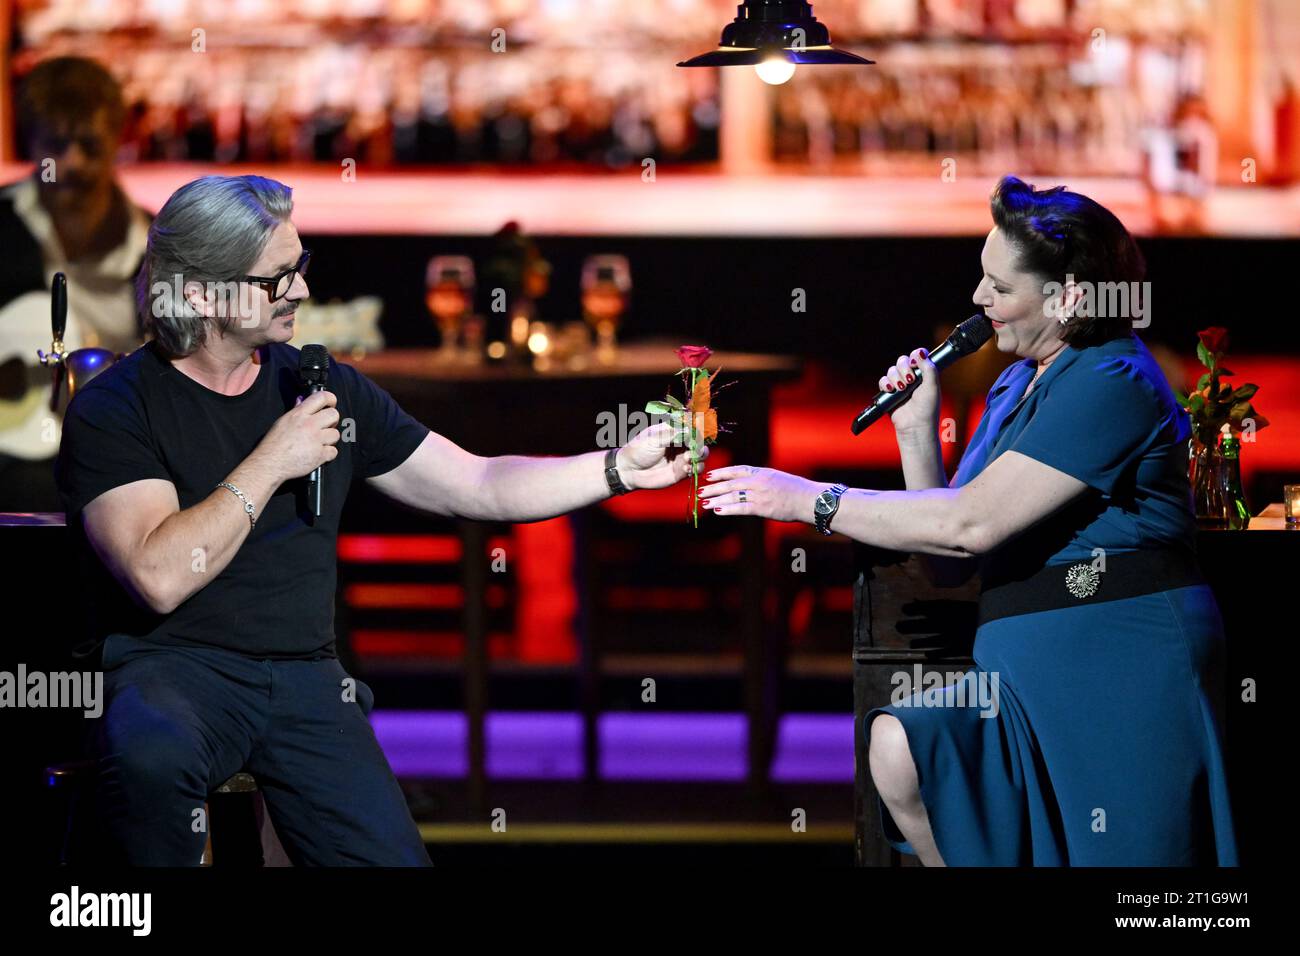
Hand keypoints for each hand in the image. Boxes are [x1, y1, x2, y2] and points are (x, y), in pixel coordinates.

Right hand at [256, 390, 340, 482]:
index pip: (322, 397)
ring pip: (336, 434)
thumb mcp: (282, 422)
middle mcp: (309, 425)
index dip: (330, 399)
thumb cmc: (273, 444)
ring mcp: (316, 440)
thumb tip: (301, 400)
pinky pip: (334, 451)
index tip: (331, 404)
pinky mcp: (320, 455)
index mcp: (299, 414)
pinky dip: (328, 454)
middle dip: (332, 421)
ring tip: (318, 443)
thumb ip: (296, 410)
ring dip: (329, 439)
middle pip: (334, 415)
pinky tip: (318, 454)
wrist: (269, 463)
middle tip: (325, 427)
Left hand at [616, 421, 710, 490]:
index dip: (696, 431)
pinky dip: (695, 468)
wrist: (628, 470)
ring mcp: (681, 458)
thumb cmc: (637, 450)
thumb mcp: (654, 438)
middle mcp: (680, 444)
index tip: (695, 435)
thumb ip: (672, 434)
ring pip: (701, 456)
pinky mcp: (681, 472)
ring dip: (699, 457)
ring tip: (688, 459)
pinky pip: (695, 469)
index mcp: (673, 431)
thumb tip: (689, 429)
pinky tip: (685, 468)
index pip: (691, 428)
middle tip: (692, 450)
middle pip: (699, 442)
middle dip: (699, 445)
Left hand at [698, 464, 826, 522]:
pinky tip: (718, 510)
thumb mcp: (776, 478)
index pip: (737, 470)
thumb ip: (761, 479)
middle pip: (730, 484)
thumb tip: (746, 483)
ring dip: (716, 499)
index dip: (721, 473)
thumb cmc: (795, 490)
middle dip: (713, 488)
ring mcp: (760, 494)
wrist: (809, 499)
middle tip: (700, 491)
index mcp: (762, 472)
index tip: (709, 476)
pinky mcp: (763, 508)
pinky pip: (741, 508)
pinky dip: (728, 509)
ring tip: (704, 503)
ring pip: (732, 496)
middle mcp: (759, 481)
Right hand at [881, 347, 939, 436]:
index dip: (915, 355)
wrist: (915, 426)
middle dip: (904, 368)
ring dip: (896, 377)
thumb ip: (929, 368)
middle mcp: (912, 378)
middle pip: (902, 361)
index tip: (916, 362)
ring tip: (902, 389)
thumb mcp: (933, 386)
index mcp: (924, 374)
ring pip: (892, 370)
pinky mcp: (889, 394)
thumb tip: (920, 352)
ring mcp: (900, 385)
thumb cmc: (927, 409)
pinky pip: (883, 381)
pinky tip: (891, 390)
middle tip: (910, 380)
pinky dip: (885, 384)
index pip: (918, 356)